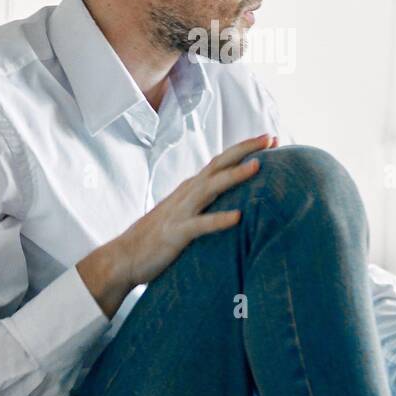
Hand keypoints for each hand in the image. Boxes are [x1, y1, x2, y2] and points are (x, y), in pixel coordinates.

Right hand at [78, 133, 274, 316]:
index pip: (221, 161)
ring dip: (234, 176)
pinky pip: (200, 225)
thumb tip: (231, 199)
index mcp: (191, 187)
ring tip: (258, 166)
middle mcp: (188, 193)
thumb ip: (204, 202)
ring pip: (211, 188)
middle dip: (245, 150)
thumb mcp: (185, 212)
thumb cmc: (158, 236)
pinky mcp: (176, 233)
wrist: (124, 257)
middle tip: (270, 138)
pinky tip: (238, 218)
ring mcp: (181, 212)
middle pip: (219, 164)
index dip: (244, 148)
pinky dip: (219, 220)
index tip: (270, 139)